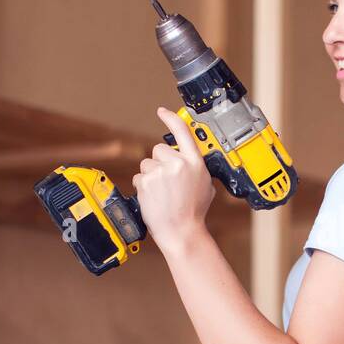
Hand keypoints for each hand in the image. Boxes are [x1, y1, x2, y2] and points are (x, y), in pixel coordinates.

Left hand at [132, 107, 214, 252]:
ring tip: (161, 193)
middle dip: (159, 163)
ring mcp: (161, 172)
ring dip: (150, 176)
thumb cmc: (193, 212)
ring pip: (146, 164)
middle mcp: (178, 164)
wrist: (181, 231)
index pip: (182, 131)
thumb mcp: (205, 185)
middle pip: (159, 149)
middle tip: (167, 182)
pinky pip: (138, 177)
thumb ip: (195, 167)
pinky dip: (143, 187)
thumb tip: (185, 158)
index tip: (162, 112)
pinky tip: (154, 198)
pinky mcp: (146, 181)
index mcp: (195, 162)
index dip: (170, 118)